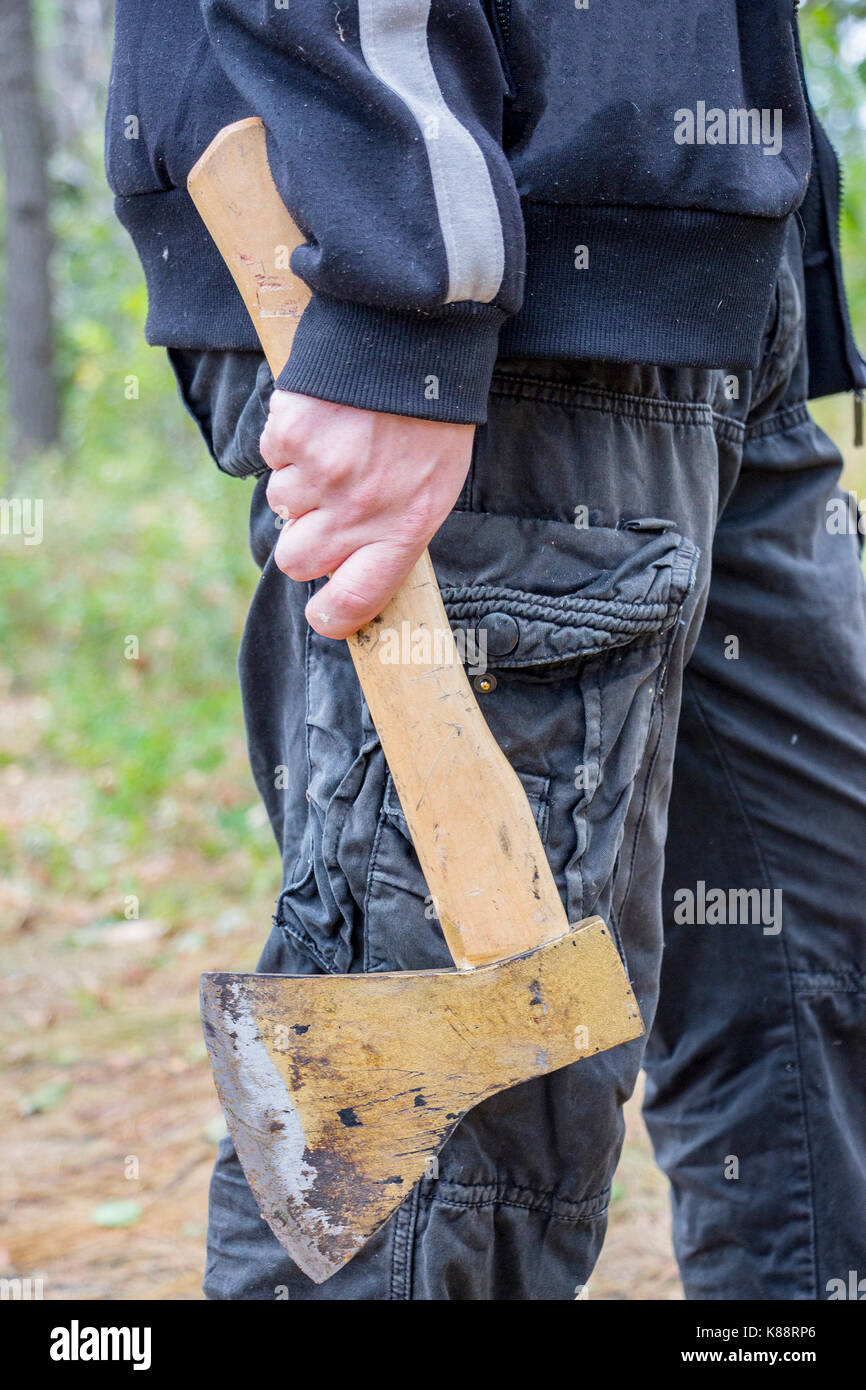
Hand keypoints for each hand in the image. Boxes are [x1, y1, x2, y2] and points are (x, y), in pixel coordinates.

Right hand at [260, 391, 474, 638]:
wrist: (416, 341)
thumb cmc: (432, 422)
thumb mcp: (435, 487)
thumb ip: (394, 533)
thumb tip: (350, 569)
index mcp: (403, 530)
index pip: (356, 602)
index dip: (332, 618)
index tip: (324, 615)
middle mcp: (359, 511)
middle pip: (296, 560)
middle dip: (304, 539)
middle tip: (328, 507)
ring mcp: (322, 474)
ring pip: (281, 504)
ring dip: (300, 482)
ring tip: (338, 446)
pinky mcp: (292, 435)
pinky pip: (273, 455)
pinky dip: (290, 440)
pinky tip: (324, 418)